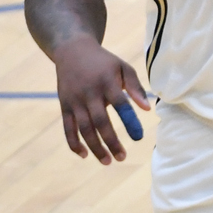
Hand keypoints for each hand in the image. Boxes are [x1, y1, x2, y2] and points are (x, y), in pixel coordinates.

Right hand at [52, 38, 150, 165]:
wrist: (72, 50)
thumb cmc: (104, 62)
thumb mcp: (122, 67)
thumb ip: (135, 87)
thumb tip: (147, 109)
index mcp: (107, 81)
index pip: (120, 104)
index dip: (129, 121)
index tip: (139, 137)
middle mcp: (89, 92)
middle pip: (100, 121)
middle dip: (111, 142)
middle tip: (122, 157)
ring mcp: (75, 100)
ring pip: (84, 129)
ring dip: (95, 147)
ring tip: (108, 161)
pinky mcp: (65, 106)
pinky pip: (67, 129)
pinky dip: (74, 143)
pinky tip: (84, 155)